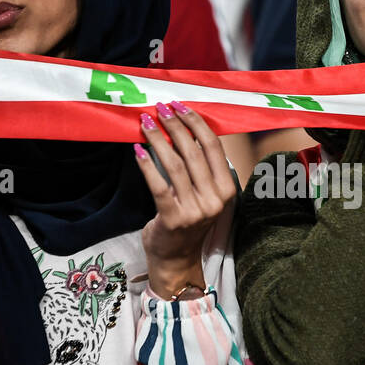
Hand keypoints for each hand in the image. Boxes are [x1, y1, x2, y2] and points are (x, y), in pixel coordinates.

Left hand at [134, 101, 236, 297]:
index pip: (213, 147)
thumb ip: (201, 168)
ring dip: (158, 140)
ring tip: (146, 124)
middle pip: (193, 152)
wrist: (176, 258)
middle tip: (160, 109)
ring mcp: (194, 211)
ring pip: (174, 165)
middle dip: (175, 126)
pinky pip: (158, 185)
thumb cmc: (189, 220)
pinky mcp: (173, 219)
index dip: (196, 123)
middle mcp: (214, 200)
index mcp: (227, 190)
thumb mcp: (204, 195)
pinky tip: (137, 151)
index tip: (180, 106)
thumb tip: (183, 127)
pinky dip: (146, 166)